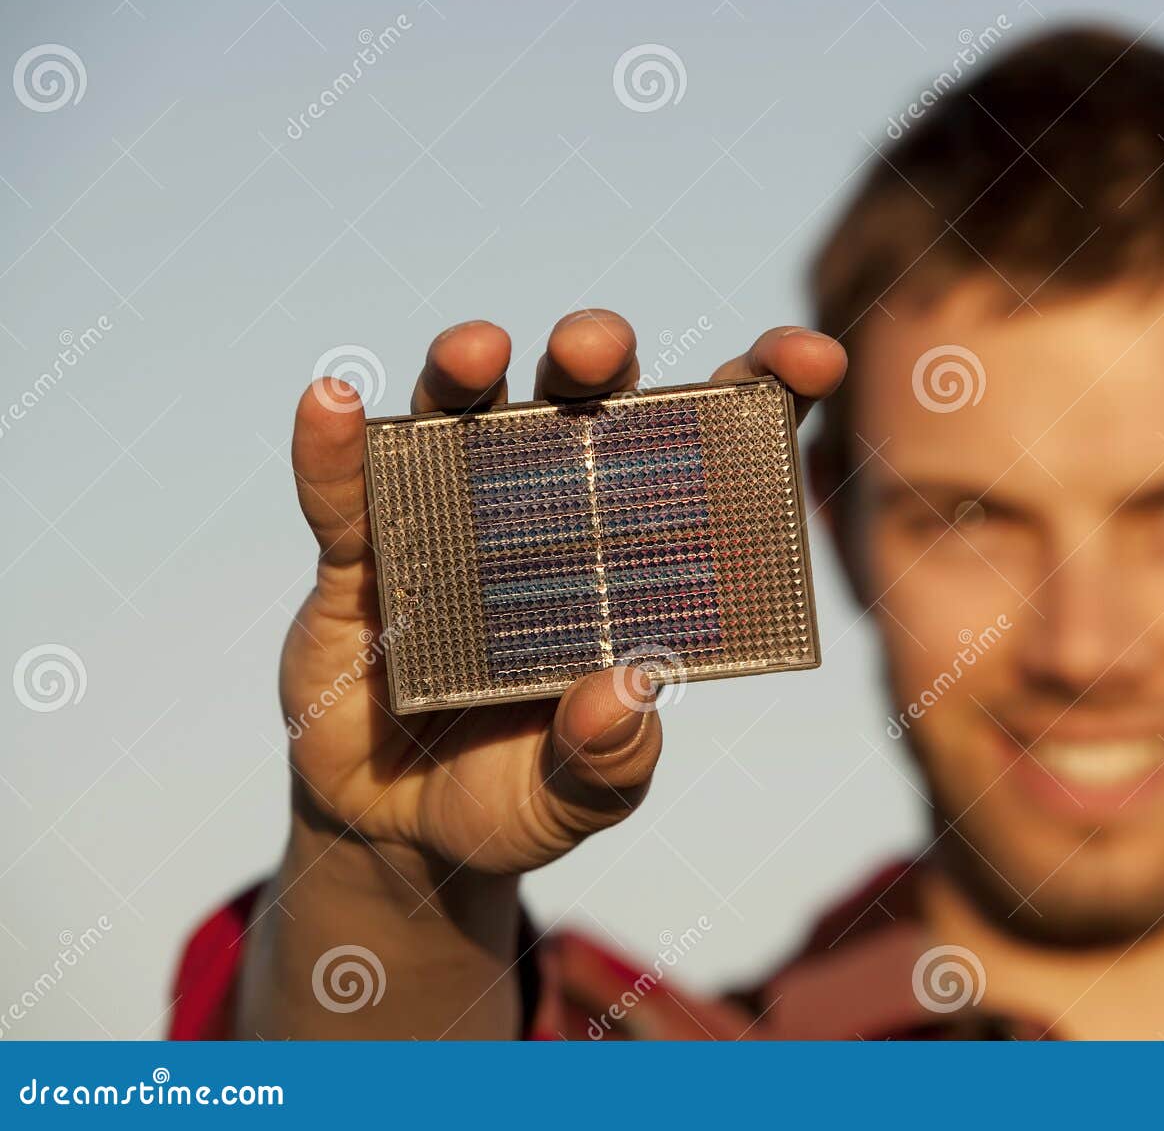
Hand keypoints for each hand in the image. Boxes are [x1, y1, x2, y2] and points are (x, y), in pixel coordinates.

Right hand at [281, 311, 847, 875]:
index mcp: (633, 558)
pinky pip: (342, 493)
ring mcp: (451, 524)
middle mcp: (548, 516)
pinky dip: (334, 448)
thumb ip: (609, 757)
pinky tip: (332, 403)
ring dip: (467, 369)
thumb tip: (626, 692)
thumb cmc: (519, 796)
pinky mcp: (362, 556)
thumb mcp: (582, 797)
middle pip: (582, 407)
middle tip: (596, 352)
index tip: (808, 359)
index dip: (763, 392)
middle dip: (594, 360)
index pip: (711, 455)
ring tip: (476, 352)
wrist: (400, 835)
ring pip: (463, 417)